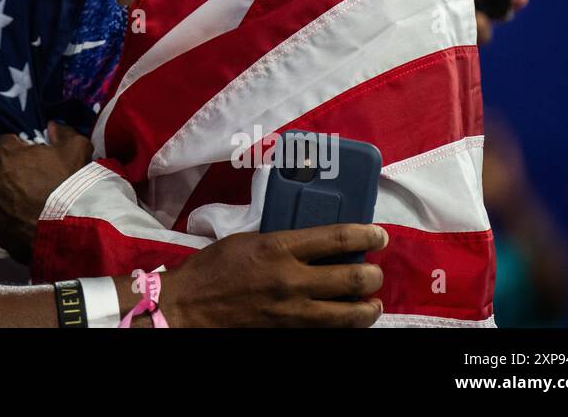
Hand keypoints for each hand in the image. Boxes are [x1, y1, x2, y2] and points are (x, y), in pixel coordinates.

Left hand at [0, 122, 92, 264]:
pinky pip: (2, 225)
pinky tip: (29, 227)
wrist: (70, 230)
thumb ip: (63, 133)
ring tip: (29, 209)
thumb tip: (52, 127)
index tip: (30, 157)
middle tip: (29, 184)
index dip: (18, 148)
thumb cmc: (70, 183)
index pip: (4, 142)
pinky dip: (12, 225)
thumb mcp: (77, 149)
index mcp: (7, 155)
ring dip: (7, 201)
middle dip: (7, 176)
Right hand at [158, 224, 388, 326]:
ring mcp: (292, 312)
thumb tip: (313, 243)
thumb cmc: (213, 268)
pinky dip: (342, 325)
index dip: (367, 235)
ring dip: (368, 308)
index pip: (337, 238)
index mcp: (279, 248)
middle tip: (375, 272)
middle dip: (372, 275)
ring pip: (349, 314)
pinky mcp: (288, 333)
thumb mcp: (247, 240)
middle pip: (352, 278)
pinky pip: (327, 330)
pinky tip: (345, 320)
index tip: (379, 235)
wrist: (189, 306)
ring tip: (371, 303)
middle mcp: (291, 280)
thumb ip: (282, 242)